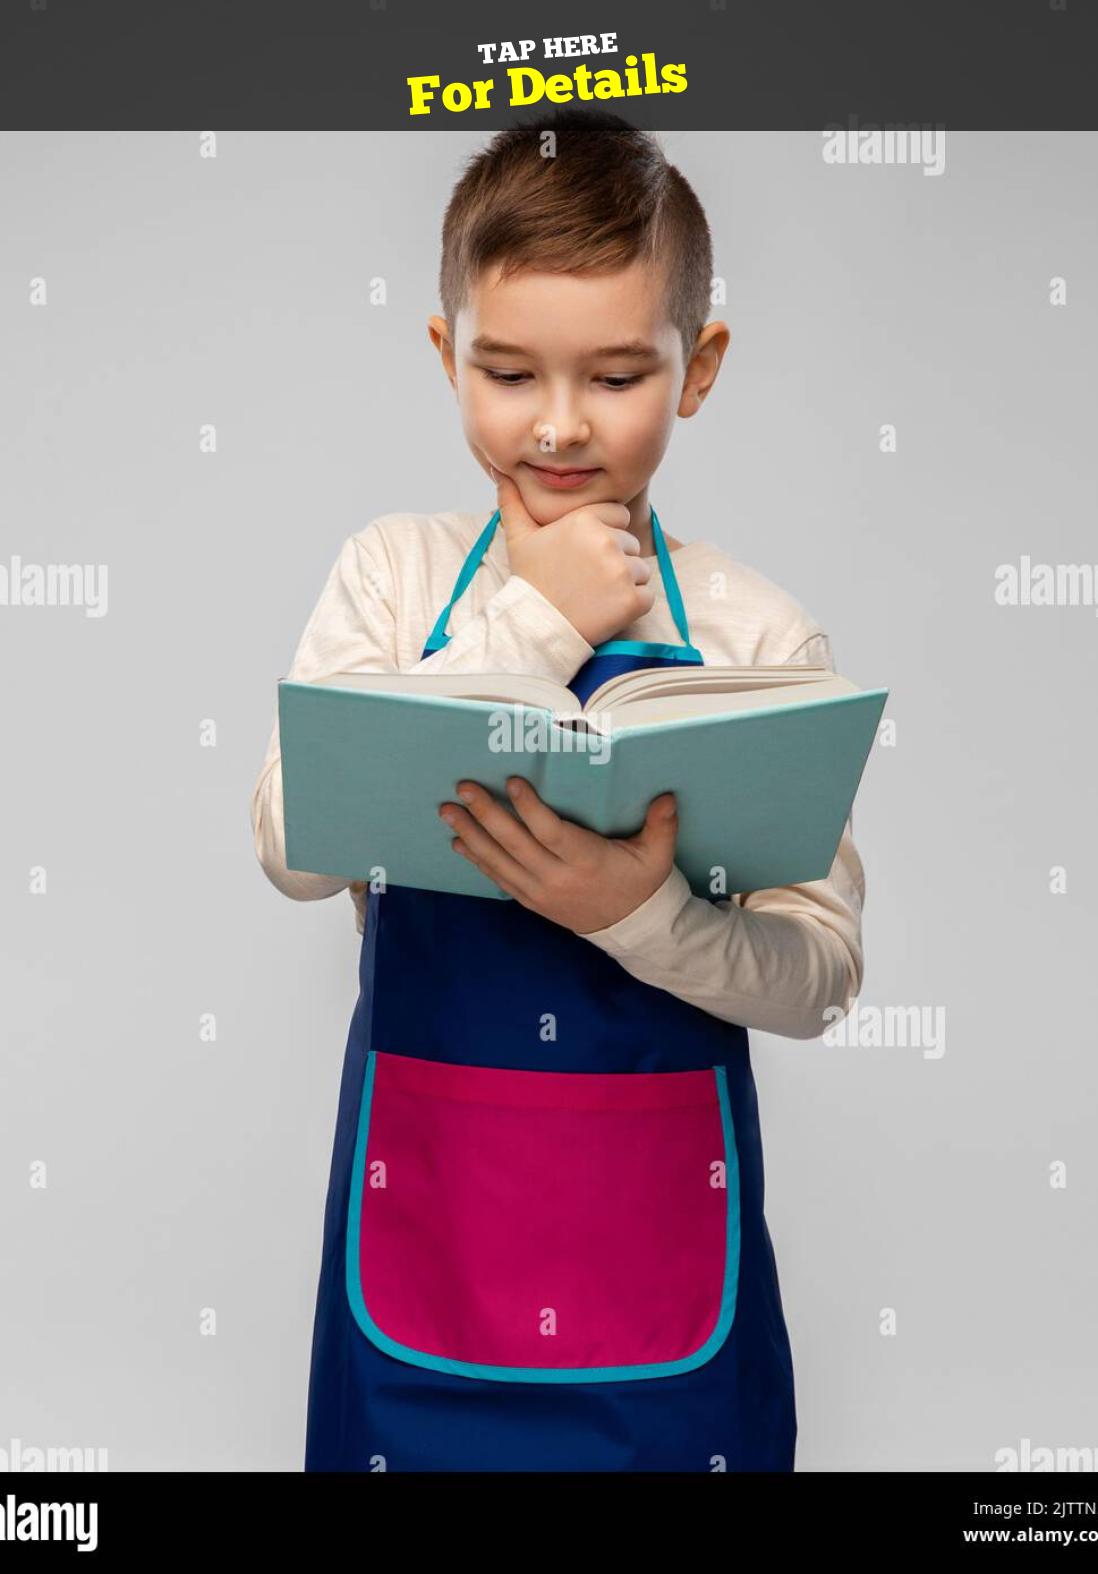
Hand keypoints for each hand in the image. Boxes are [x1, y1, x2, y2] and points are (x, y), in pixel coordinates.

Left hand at [438, 776, 678, 933]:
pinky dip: (477, 859)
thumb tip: (667, 796)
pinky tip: (459, 841)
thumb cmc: (641, 884)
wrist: (631, 930)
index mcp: (587, 861)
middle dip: (486, 814)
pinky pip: (498, 878)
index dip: (529, 807)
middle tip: (464, 788)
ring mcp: (540, 892)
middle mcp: (557, 878)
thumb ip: (662, 825)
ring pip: (499, 861)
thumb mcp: (657, 856)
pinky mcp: (531, 901)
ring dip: (471, 834)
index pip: (551, 832)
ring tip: (448, 811)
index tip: (511, 781)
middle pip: (515, 843)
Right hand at [471, 449, 655, 646]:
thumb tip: (500, 471)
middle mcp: (607, 541)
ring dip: (625, 583)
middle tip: (587, 579)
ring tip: (595, 595)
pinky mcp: (632, 600)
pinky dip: (633, 605)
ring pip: (640, 570)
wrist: (535, 628)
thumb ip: (514, 501)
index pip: (620, 516)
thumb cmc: (529, 581)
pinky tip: (607, 610)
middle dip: (615, 560)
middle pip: (631, 543)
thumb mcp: (518, 537)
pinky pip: (647, 596)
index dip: (607, 535)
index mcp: (585, 519)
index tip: (587, 556)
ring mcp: (621, 571)